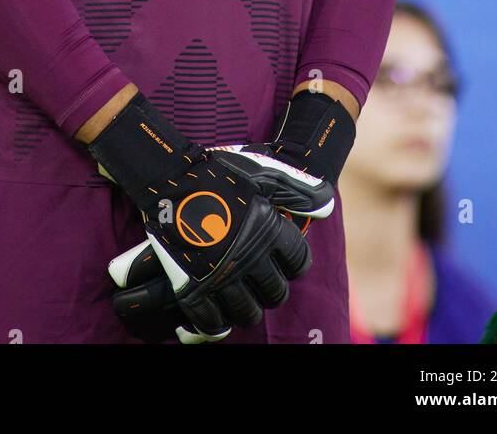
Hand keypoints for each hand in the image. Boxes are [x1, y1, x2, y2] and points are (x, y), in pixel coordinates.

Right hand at [88, 92, 311, 340]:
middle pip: (275, 293)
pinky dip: (216, 323)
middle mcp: (250, 258)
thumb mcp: (261, 173)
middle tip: (261, 280)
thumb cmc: (218, 173)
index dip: (294, 262)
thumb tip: (326, 207)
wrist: (170, 180)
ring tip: (241, 297)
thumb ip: (296, 191)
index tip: (284, 259)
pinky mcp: (193, 287)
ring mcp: (221, 276)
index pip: (298, 262)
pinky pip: (211, 322)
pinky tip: (218, 314)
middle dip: (272, 288)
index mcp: (269, 231)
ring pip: (247, 313)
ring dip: (248, 308)